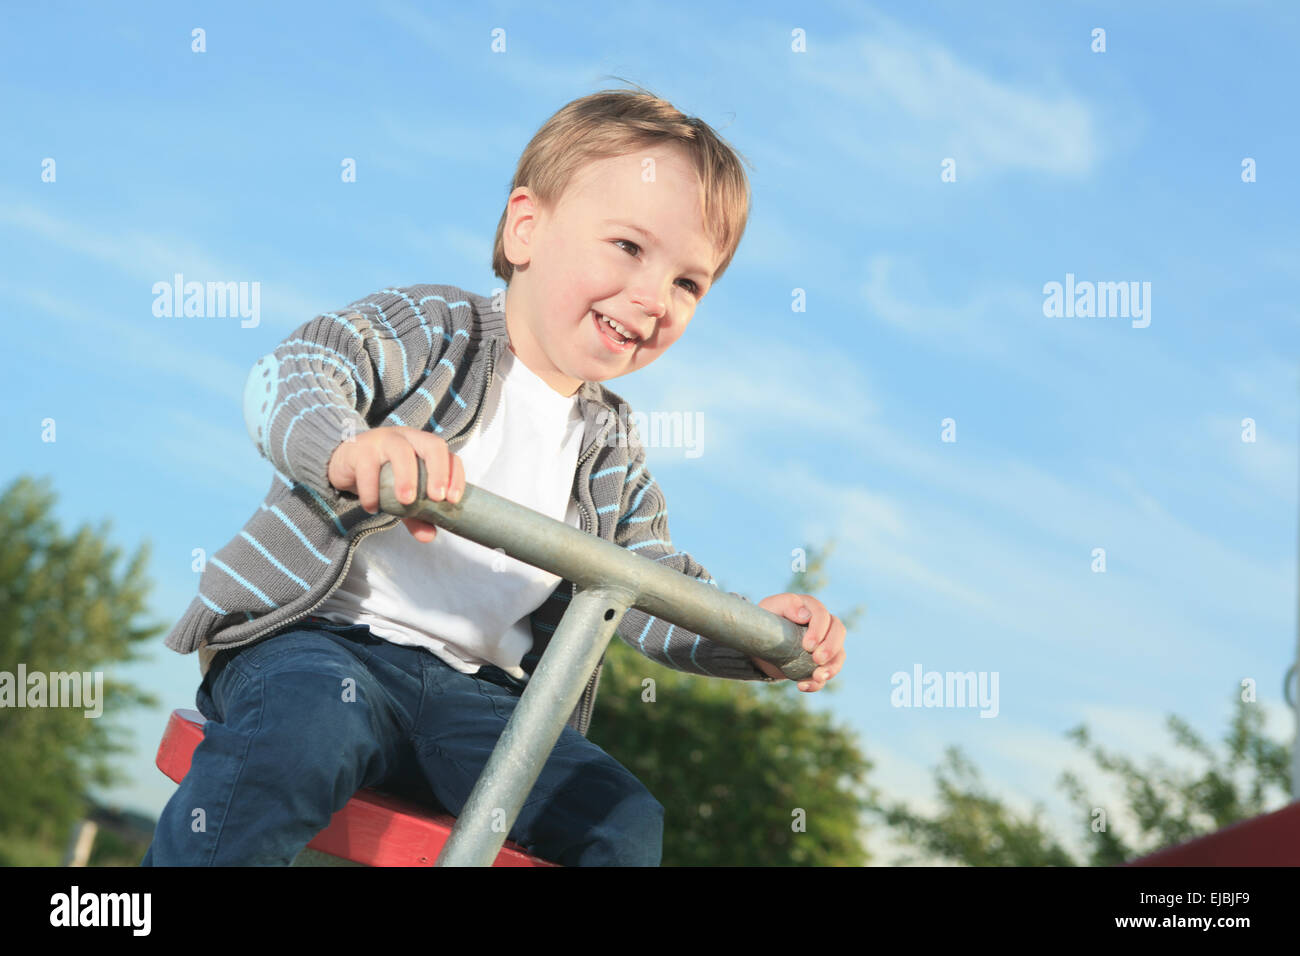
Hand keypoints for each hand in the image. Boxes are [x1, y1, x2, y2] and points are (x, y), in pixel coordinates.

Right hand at [326, 425, 465, 542]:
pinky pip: (367, 467)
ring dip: (406, 477)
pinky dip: (371, 490)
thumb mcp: (401, 496)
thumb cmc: (380, 475)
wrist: (344, 463)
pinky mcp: (360, 449)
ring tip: (406, 501)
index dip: (454, 475)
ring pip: (401, 451)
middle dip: (438, 472)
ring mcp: (383, 440)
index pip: (448, 455)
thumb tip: (430, 536)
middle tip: (437, 498)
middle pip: (432, 445)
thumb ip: (416, 515)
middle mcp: (408, 438)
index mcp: (423, 446)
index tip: (453, 499)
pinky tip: (372, 507)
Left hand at [751, 593, 845, 691]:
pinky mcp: (819, 663)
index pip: (824, 616)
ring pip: (839, 654)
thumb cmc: (767, 619)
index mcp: (812, 608)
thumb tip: (805, 615)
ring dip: (832, 668)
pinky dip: (817, 683)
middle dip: (831, 648)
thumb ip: (787, 604)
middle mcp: (824, 625)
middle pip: (838, 633)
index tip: (808, 645)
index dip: (819, 631)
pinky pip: (826, 673)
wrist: (759, 641)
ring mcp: (825, 644)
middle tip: (817, 660)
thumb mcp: (772, 607)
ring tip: (817, 677)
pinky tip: (802, 686)